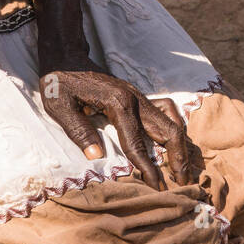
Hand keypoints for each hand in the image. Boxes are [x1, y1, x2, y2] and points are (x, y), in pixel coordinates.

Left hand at [39, 59, 202, 190]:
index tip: (156, 187)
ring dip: (180, 145)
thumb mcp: (60, 107)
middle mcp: (136, 99)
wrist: (66, 56)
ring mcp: (140, 97)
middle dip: (178, 158)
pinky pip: (166, 112)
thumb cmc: (60, 83)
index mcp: (118, 103)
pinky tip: (174, 144)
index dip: (147, 167)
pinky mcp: (139, 97)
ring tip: (184, 168)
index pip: (137, 142)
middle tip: (183, 182)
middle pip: (168, 129)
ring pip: (172, 120)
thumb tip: (96, 157)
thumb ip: (79, 131)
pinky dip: (174, 129)